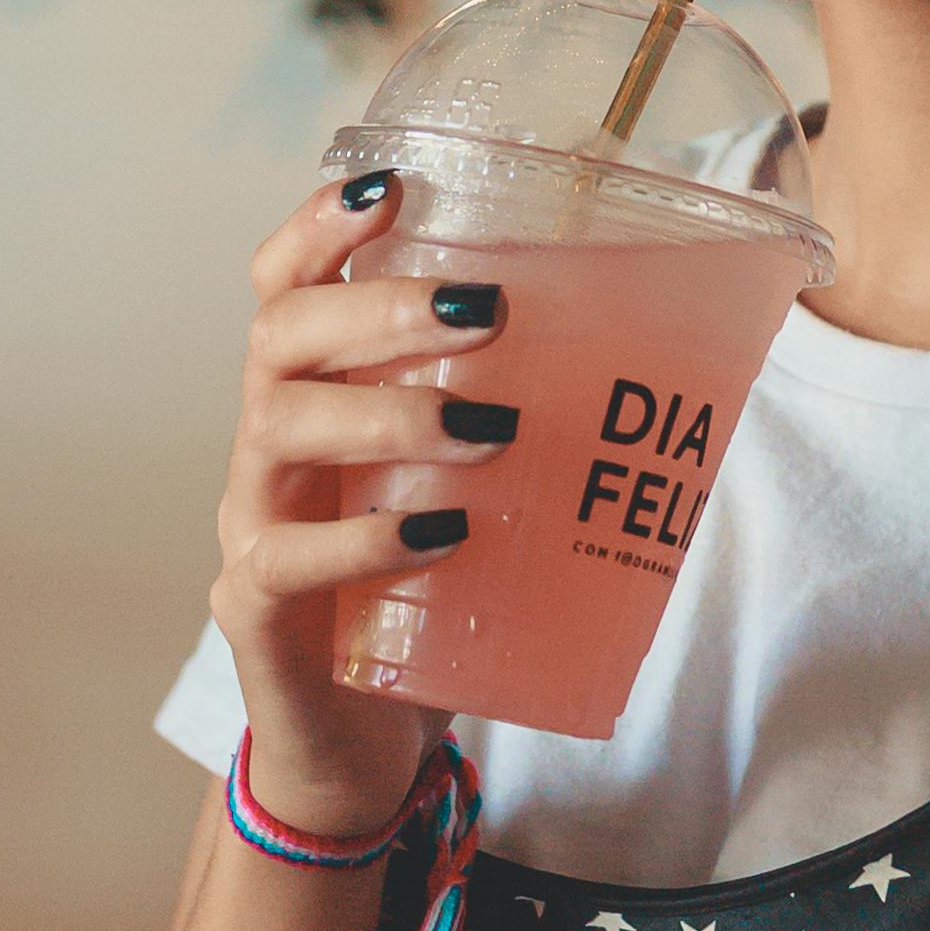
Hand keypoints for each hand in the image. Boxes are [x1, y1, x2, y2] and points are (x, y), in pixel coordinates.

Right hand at [208, 175, 509, 843]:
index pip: (284, 287)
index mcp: (311, 398)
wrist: (361, 744)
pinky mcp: (255, 611)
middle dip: (379, 309)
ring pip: (280, 429)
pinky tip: (442, 533)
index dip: (318, 228)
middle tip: (484, 309)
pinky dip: (368, 540)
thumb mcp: (472, 494)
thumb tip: (679, 358)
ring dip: (389, 414)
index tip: (389, 186)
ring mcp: (250, 525)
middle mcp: (265, 445)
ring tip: (488, 425)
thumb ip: (528, 425)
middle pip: (281, 338)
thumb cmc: (429, 597)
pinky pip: (288, 559)